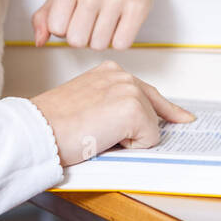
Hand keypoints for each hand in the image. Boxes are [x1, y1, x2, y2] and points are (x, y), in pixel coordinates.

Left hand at [31, 0, 159, 49]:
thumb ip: (44, 17)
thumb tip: (40, 41)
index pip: (56, 28)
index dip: (64, 28)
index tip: (74, 16)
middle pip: (76, 40)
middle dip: (82, 36)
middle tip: (91, 22)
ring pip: (99, 45)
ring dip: (101, 39)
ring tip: (105, 22)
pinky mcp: (138, 7)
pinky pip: (121, 44)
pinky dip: (119, 40)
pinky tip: (119, 25)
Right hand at [31, 60, 195, 166]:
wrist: (37, 130)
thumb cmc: (53, 124)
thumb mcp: (87, 104)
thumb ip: (113, 105)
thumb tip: (138, 124)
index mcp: (110, 72)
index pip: (148, 93)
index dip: (167, 111)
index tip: (183, 117)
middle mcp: (123, 76)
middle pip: (153, 112)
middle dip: (138, 131)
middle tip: (102, 134)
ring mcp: (130, 91)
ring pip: (151, 128)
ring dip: (128, 140)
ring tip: (96, 134)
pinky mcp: (133, 110)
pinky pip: (148, 141)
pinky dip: (129, 148)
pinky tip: (103, 138)